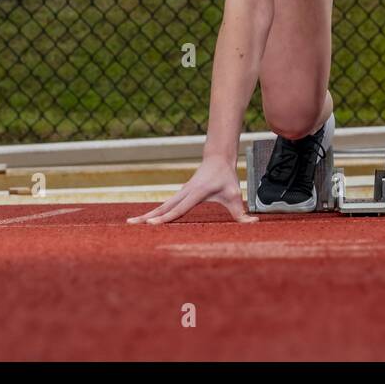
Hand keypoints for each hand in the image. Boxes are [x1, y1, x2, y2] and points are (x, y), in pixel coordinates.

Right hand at [126, 157, 257, 224]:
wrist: (217, 158)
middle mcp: (184, 193)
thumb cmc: (226, 177)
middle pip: (163, 207)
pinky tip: (145, 220)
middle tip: (132, 225)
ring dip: (147, 215)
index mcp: (196, 193)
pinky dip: (154, 212)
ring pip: (161, 206)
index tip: (152, 224)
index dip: (166, 217)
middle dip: (148, 217)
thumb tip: (253, 222)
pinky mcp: (180, 194)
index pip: (179, 208)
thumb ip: (242, 212)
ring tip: (130, 223)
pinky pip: (165, 205)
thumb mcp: (235, 194)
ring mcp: (180, 193)